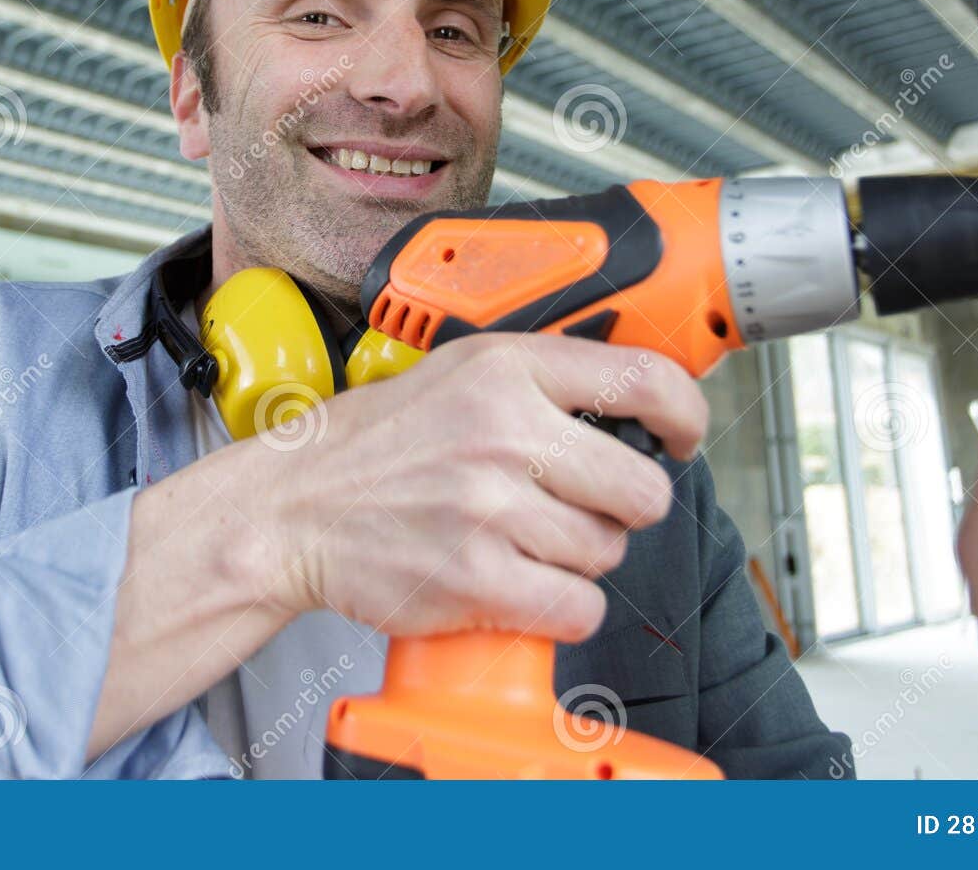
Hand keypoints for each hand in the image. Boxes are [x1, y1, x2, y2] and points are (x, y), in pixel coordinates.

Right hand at [247, 332, 707, 641]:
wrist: (293, 507)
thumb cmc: (376, 445)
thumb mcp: (459, 373)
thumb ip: (544, 379)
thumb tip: (637, 401)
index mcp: (507, 369)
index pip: (646, 380)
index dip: (685, 416)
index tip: (680, 437)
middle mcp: (505, 431)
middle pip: (642, 490)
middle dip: (622, 509)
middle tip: (581, 507)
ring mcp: (492, 507)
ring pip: (607, 553)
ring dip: (578, 560)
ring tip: (522, 541)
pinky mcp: (479, 577)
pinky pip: (577, 608)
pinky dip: (558, 608)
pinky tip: (518, 584)